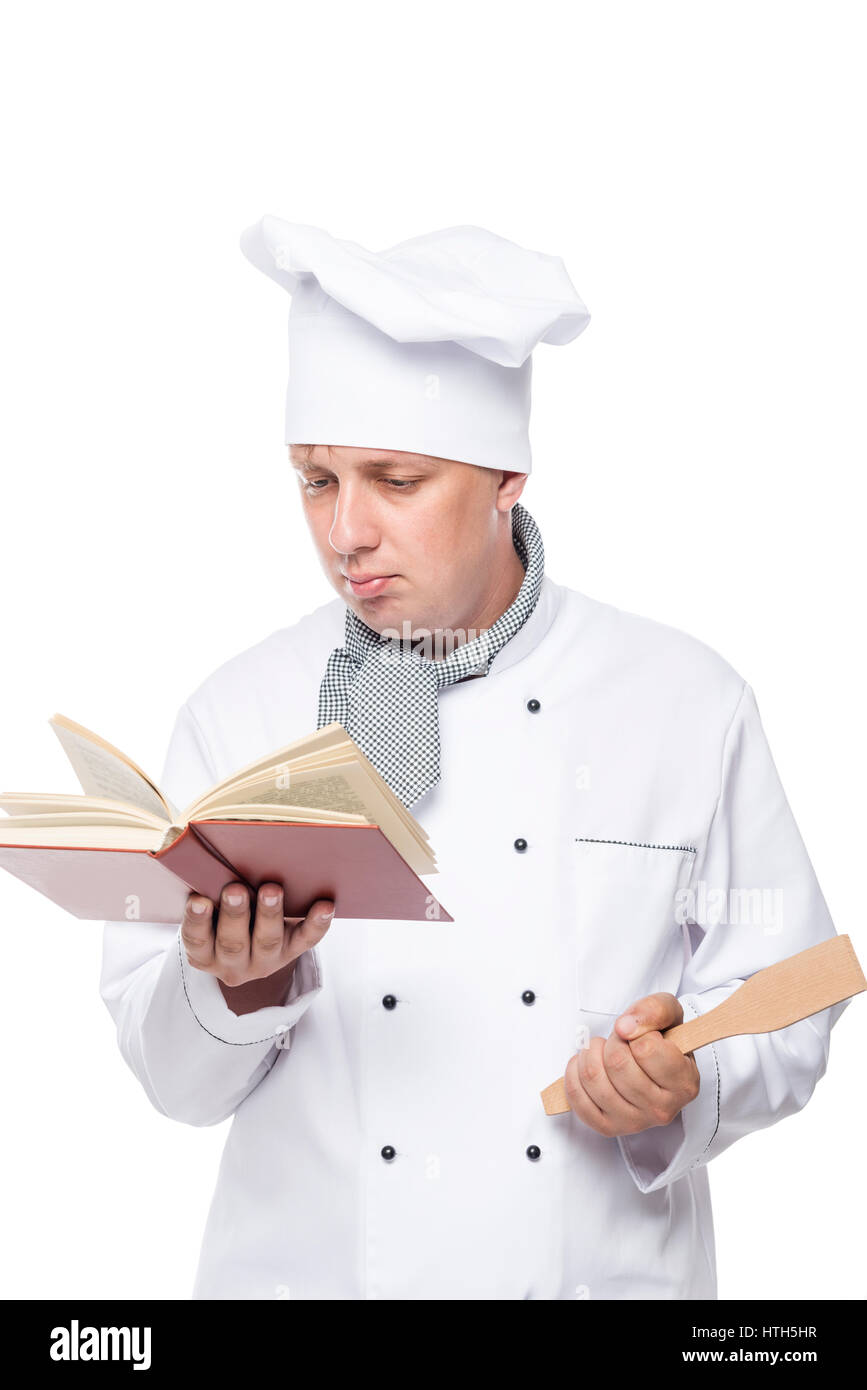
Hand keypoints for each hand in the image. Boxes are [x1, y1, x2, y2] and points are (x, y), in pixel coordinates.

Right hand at [181, 882, 334, 1014]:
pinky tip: (325, 905)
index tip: (198, 900)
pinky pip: (307, 940)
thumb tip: (208, 855)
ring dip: (270, 915)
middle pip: (233, 943)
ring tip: (271, 889)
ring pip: (268, 942)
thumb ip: (207, 890)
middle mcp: (234, 964)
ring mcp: (265, 961)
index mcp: (205, 954)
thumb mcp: (210, 909)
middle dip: (235, 914)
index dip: (196, 921)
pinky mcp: (293, 952)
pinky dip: (317, 923)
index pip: (197, 940)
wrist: (252, 935)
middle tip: (235, 889)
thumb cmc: (223, 910)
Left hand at [563, 992, 699, 1137]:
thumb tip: (624, 1027)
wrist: (651, 1063)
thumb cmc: (662, 1038)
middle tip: (621, 1041)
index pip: (646, 1049)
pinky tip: (588, 1064)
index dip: (637, 1031)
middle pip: (617, 1063)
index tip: (641, 1033)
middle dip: (613, 1041)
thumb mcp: (669, 1012)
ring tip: (603, 1050)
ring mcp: (634, 1123)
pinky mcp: (608, 1127)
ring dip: (591, 1053)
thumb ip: (654, 1010)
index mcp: (684, 1083)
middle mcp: (663, 1110)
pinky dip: (574, 1072)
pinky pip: (576, 1096)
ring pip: (594, 1077)